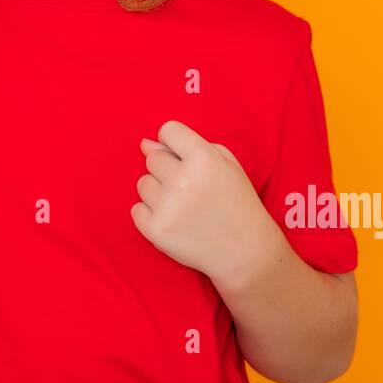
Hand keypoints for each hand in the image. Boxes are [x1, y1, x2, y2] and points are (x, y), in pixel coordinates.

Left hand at [130, 120, 276, 285]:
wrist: (245, 251)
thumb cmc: (236, 201)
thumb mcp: (225, 164)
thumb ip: (186, 146)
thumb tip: (144, 143)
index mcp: (204, 158)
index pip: (168, 130)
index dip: (173, 142)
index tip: (184, 158)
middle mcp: (183, 180)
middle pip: (152, 157)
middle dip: (167, 169)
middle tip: (190, 188)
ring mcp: (168, 207)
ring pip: (142, 183)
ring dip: (158, 191)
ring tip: (184, 206)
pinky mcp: (156, 231)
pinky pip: (136, 210)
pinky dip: (150, 215)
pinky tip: (174, 220)